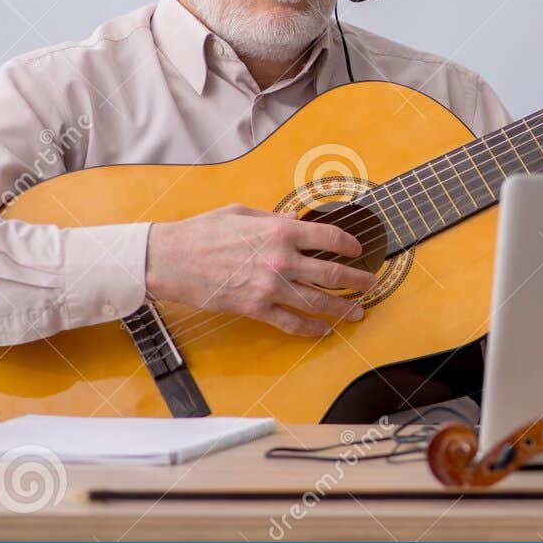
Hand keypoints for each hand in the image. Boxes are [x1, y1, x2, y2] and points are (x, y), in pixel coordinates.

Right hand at [145, 203, 374, 336]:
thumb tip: (295, 221)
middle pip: (332, 273)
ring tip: (358, 312)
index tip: (358, 249)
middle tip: (371, 284)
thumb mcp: (242, 212)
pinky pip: (291, 322)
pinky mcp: (256, 308)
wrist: (172, 259)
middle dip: (357, 280)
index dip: (350, 244)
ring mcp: (270, 286)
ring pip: (318, 301)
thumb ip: (273, 218)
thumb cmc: (204, 231)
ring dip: (342, 308)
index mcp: (280, 230)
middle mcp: (282, 259)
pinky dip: (311, 328)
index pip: (329, 237)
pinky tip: (323, 330)